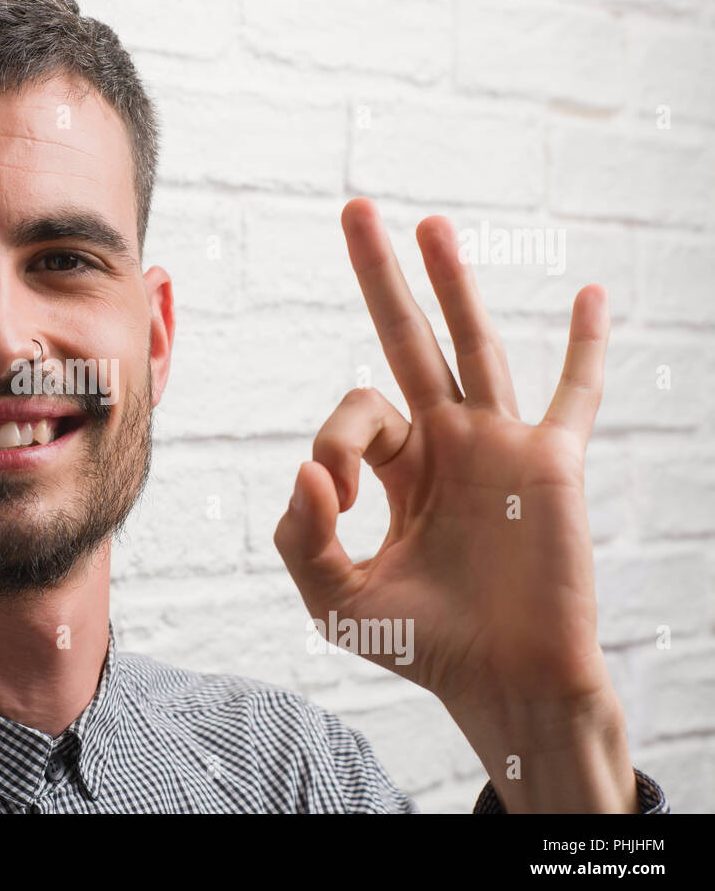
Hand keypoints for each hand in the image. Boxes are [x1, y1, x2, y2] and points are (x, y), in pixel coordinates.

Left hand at [273, 198, 635, 810]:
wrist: (502, 682)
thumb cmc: (423, 644)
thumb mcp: (334, 597)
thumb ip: (300, 536)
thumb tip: (304, 467)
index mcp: (398, 468)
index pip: (352, 415)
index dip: (331, 441)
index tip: (330, 490)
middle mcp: (447, 444)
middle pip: (408, 341)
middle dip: (381, 278)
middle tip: (355, 209)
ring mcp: (500, 446)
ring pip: (475, 347)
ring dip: (455, 284)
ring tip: (430, 225)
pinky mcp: (550, 464)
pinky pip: (575, 395)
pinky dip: (586, 349)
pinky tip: (591, 294)